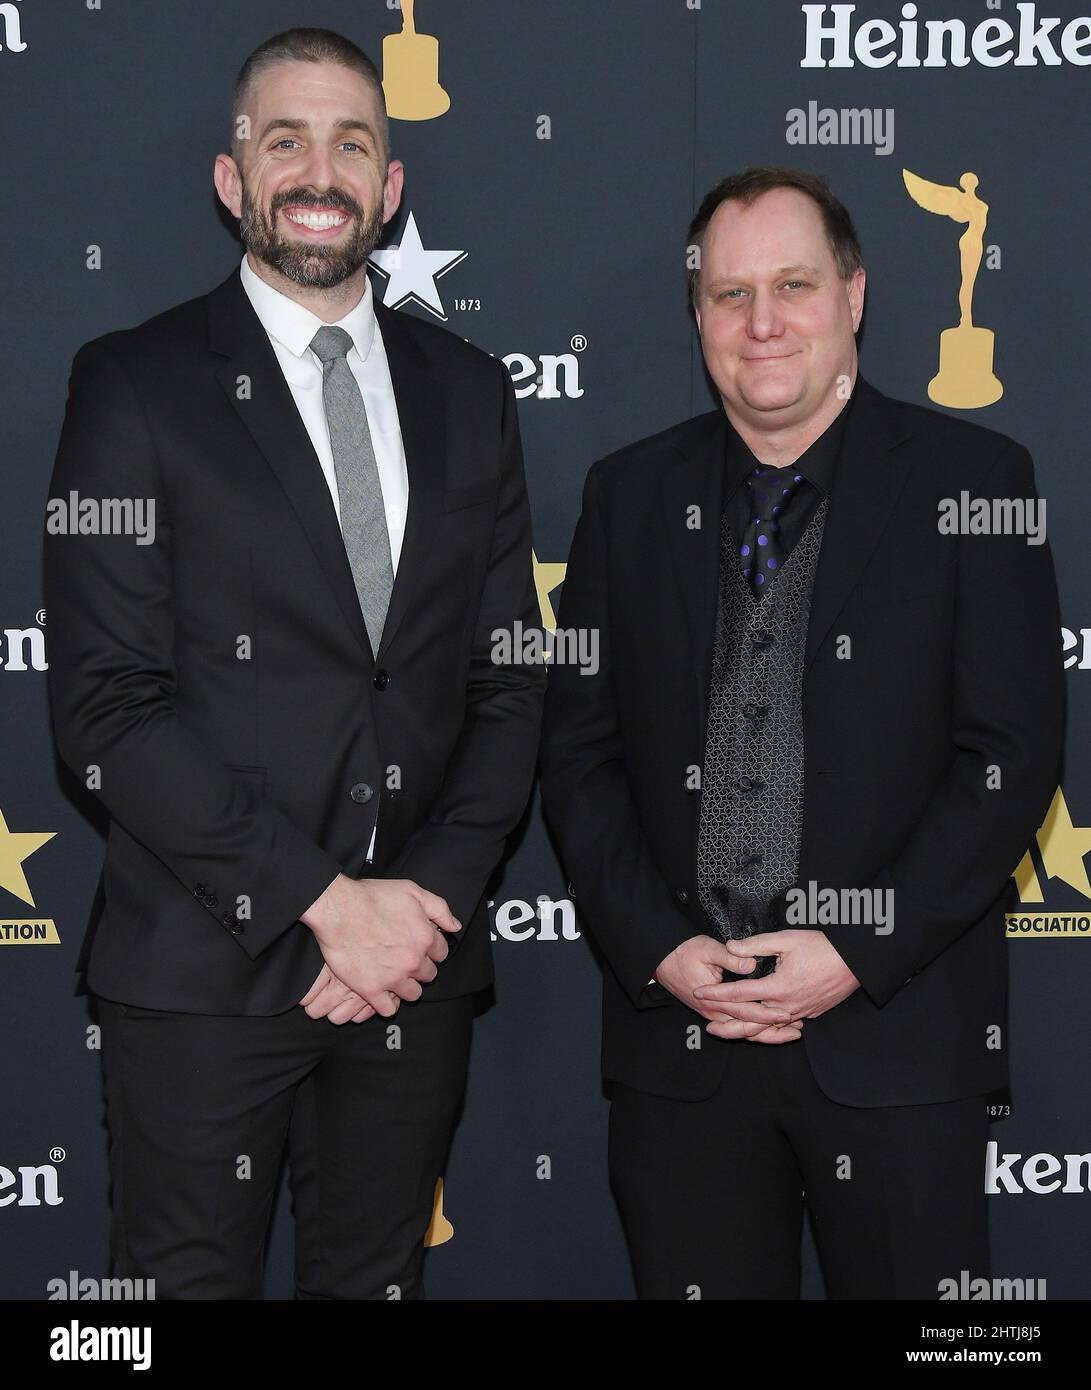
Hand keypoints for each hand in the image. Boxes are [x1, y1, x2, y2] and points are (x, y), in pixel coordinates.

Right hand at [300, 874, 459, 1016]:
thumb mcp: (412, 890)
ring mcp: (393, 978)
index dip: (430, 948)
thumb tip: (455, 926)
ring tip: (394, 975)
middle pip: (429, 974)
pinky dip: (387, 1003)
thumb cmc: (372, 897)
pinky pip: (389, 1009)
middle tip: (403, 958)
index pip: (441, 953)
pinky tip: (382, 992)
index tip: (418, 945)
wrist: (338, 909)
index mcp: (425, 938)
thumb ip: (440, 909)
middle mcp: (413, 961)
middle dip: (420, 967)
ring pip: (413, 994)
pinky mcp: (371, 990)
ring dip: (407, 986)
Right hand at [653, 934, 803, 1043]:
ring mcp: (713, 1016)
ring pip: (744, 1032)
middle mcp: (714, 1013)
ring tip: (790, 1033)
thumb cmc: (684, 952)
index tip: (787, 1013)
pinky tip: (769, 1028)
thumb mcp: (707, 949)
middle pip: (748, 1028)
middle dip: (774, 1030)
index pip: (746, 1011)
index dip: (768, 1013)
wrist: (662, 961)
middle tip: (797, 1028)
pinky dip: (755, 1030)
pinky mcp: (714, 1014)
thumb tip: (750, 964)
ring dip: (767, 1034)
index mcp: (715, 999)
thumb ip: (730, 958)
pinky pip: (737, 1028)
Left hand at [692, 930, 859, 1039]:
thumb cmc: (823, 947)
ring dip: (746, 1030)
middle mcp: (787, 1006)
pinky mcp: (810, 1013)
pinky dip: (768, 1028)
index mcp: (778, 987)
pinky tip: (759, 1028)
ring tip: (727, 1031)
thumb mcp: (786, 939)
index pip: (739, 994)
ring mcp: (800, 1013)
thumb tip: (731, 947)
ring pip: (767, 1027)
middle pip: (750, 1020)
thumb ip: (756, 945)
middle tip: (707, 1023)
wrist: (856, 962)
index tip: (699, 992)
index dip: (716, 993)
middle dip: (726, 1022)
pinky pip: (784, 1025)